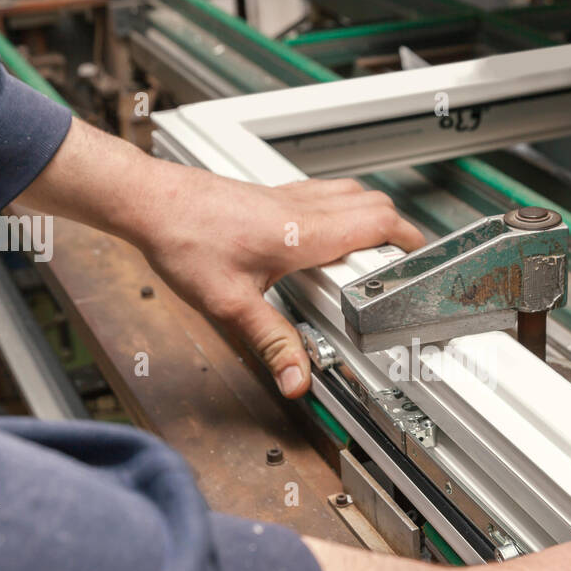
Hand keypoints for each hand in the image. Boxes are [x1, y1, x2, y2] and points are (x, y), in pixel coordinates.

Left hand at [128, 171, 423, 396]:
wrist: (148, 202)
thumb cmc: (183, 239)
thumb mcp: (230, 305)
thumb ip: (271, 343)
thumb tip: (298, 378)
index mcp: (305, 232)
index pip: (379, 222)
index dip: (409, 239)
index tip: (422, 259)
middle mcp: (302, 207)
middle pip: (373, 202)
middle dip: (396, 230)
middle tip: (400, 261)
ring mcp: (287, 196)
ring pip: (350, 192)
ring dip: (370, 216)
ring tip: (370, 250)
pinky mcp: (270, 195)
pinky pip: (323, 194)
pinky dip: (341, 211)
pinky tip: (324, 238)